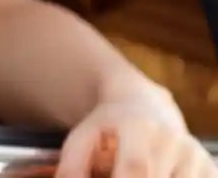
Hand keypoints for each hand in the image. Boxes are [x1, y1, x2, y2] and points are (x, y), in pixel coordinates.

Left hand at [57, 84, 214, 177]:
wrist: (144, 106)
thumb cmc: (108, 127)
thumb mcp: (82, 137)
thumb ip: (72, 165)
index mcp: (139, 127)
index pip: (136, 169)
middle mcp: (172, 140)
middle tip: (113, 177)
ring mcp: (195, 155)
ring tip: (138, 174)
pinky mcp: (209, 168)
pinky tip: (160, 176)